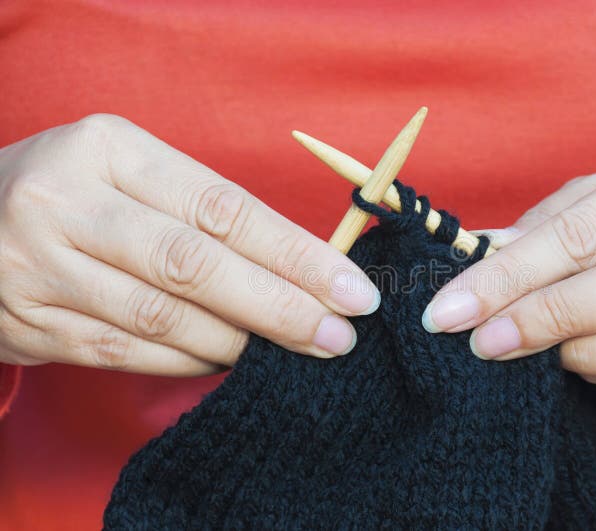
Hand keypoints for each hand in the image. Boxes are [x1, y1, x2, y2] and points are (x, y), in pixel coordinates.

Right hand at [0, 114, 378, 375]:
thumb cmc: (81, 193)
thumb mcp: (135, 173)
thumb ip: (209, 214)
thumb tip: (306, 266)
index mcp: (109, 148)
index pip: (224, 208)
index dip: (295, 254)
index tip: (350, 289)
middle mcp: (66, 202)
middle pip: (196, 265)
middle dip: (279, 307)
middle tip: (337, 336)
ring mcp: (38, 266)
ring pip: (162, 316)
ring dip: (239, 342)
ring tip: (295, 351)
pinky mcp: (28, 322)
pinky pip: (125, 352)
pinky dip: (187, 363)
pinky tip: (230, 363)